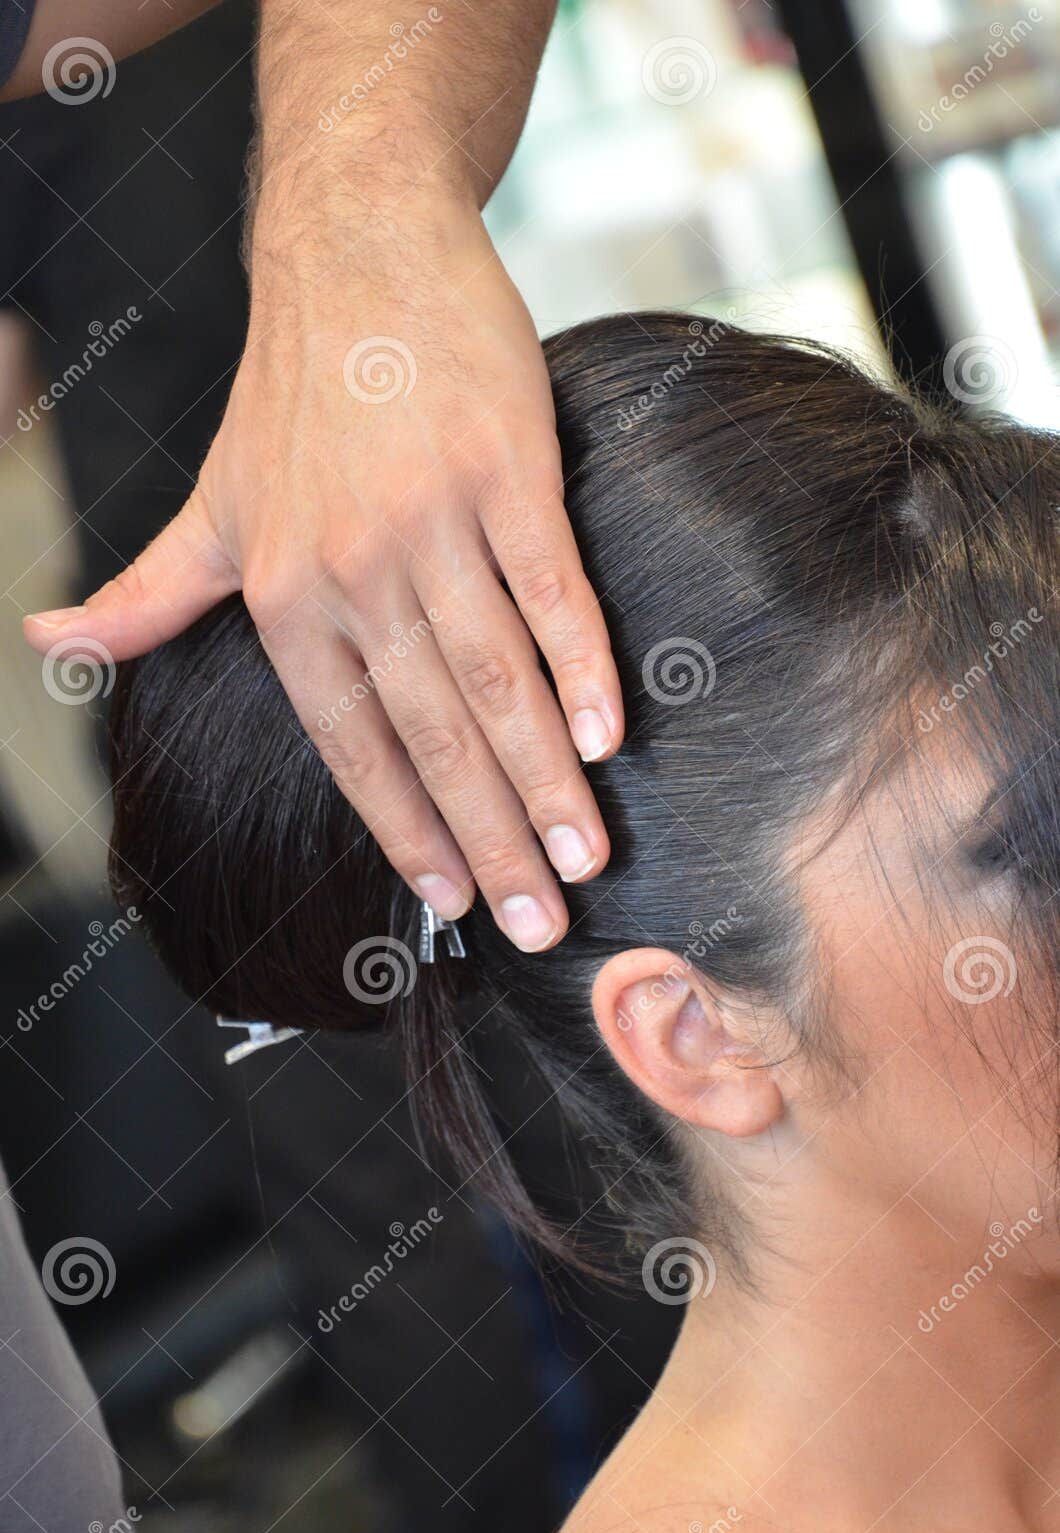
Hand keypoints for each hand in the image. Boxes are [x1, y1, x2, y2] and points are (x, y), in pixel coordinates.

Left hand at [23, 194, 622, 951]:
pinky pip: (550, 585)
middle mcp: (353, 568)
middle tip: (543, 924)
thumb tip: (48, 646)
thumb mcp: (208, 503)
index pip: (351, 747)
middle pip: (433, 733)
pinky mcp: (508, 465)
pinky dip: (582, 663)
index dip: (406, 834)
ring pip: (495, 676)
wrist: (357, 249)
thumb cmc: (290, 393)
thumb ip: (148, 595)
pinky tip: (610, 735)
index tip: (452, 907)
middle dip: (492, 841)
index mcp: (286, 597)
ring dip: (545, 778)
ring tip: (585, 854)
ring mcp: (434, 517)